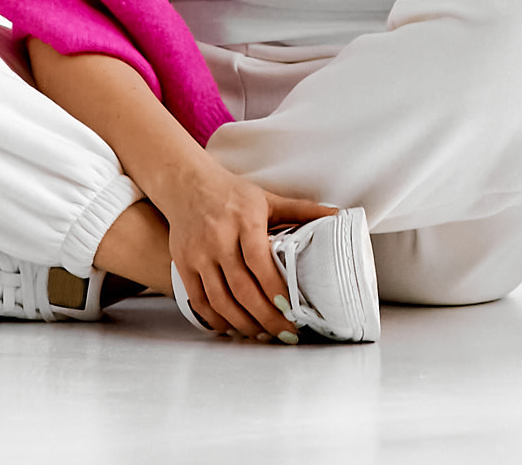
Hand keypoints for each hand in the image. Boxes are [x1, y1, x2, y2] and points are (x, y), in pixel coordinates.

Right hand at [160, 160, 336, 339]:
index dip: (273, 288)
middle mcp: (219, 239)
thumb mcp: (268, 198)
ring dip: (242, 323)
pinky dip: (216, 319)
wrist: (187, 185)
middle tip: (284, 333)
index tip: (290, 309)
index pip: (258, 261)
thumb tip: (338, 215)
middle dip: (264, 316)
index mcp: (244, 221)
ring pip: (219, 300)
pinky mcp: (183, 265)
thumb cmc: (233, 194)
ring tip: (262, 335)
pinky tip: (233, 328)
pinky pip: (199, 300)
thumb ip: (302, 210)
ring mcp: (198, 254)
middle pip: (241, 287)